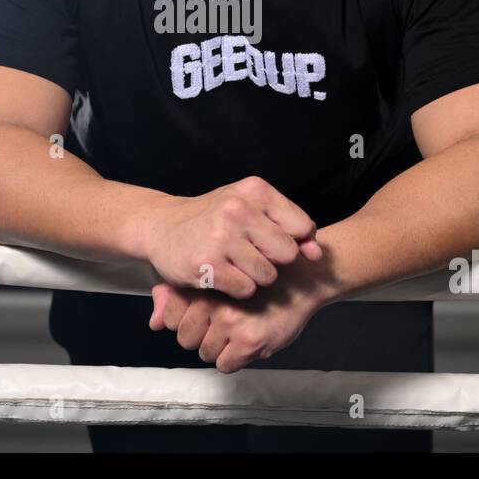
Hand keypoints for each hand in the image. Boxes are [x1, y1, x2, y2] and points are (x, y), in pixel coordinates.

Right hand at [140, 176, 321, 299]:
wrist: (161, 226)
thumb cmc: (214, 218)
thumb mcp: (251, 208)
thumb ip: (289, 227)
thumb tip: (316, 253)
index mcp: (254, 190)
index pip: (302, 226)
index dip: (294, 241)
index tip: (273, 242)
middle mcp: (238, 209)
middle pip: (287, 253)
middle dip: (274, 260)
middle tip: (250, 254)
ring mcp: (221, 237)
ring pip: (268, 274)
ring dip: (255, 277)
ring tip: (234, 264)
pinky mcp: (206, 264)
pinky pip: (245, 288)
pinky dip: (237, 288)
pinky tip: (221, 274)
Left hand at [148, 261, 336, 372]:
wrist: (301, 279)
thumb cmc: (256, 279)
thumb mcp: (217, 279)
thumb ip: (178, 296)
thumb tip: (153, 322)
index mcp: (202, 283)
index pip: (170, 317)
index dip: (185, 320)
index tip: (204, 315)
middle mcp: (212, 301)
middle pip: (185, 337)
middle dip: (202, 335)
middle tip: (226, 323)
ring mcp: (230, 321)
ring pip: (205, 352)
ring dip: (219, 347)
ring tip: (240, 328)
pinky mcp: (249, 340)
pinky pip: (224, 364)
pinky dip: (234, 358)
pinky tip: (248, 339)